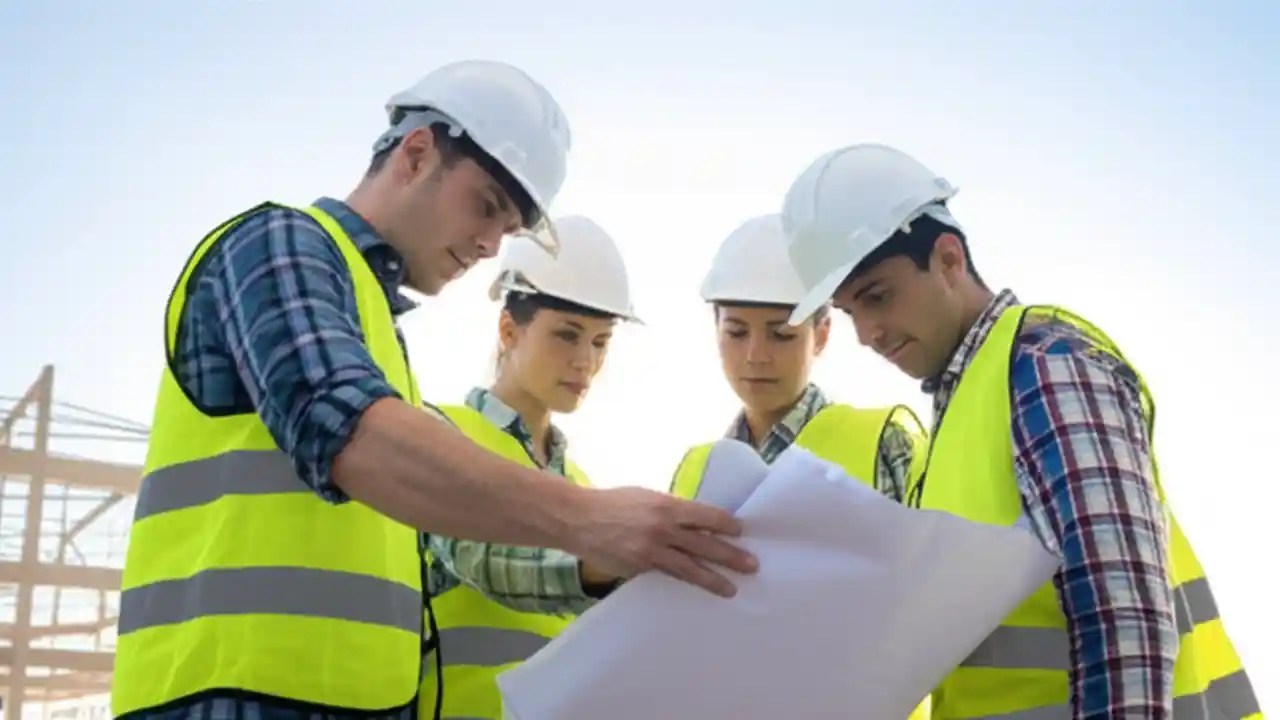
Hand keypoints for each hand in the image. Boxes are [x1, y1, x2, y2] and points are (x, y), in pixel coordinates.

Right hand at [564, 486, 757, 597]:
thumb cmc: (614, 502)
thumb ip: (670, 509)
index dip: (726, 525)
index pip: (706, 516)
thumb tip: (694, 521)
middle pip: (705, 546)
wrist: (579, 519)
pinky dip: (683, 582)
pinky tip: (697, 590)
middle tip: (751, 565)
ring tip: (732, 589)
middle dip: (730, 556)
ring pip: (690, 569)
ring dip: (713, 579)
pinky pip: (667, 577)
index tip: (741, 531)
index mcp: (666, 506)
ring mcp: (651, 552)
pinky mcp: (639, 569)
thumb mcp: (646, 496)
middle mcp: (662, 530)